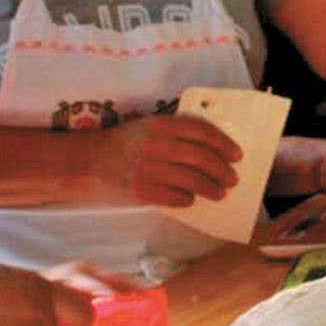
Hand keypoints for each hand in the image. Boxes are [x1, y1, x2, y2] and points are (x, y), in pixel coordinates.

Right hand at [90, 115, 241, 207]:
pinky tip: (191, 199)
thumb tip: (211, 148)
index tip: (237, 154)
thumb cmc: (122, 144)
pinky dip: (188, 200)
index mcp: (161, 125)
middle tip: (232, 178)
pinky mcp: (142, 191)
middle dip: (222, 170)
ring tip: (220, 192)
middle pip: (202, 158)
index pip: (202, 132)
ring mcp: (149, 169)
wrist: (88, 162)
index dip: (224, 144)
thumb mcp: (147, 127)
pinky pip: (176, 198)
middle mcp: (157, 145)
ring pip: (193, 180)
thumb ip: (175, 132)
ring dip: (212, 188)